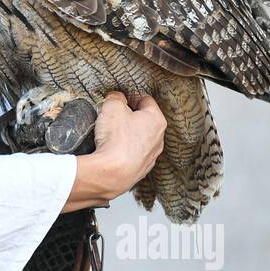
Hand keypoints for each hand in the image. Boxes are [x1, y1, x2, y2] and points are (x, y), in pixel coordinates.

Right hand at [62, 91, 166, 211]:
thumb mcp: (112, 107)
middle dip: (128, 117)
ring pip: (139, 139)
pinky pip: (133, 154)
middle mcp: (158, 138)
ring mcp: (151, 156)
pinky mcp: (141, 169)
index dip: (131, 97)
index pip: (146, 100)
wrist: (112, 173)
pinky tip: (112, 151)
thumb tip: (116, 98)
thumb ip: (116, 98)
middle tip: (113, 118)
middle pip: (144, 120)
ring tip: (111, 136)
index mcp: (156, 120)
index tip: (120, 100)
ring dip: (127, 135)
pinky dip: (124, 151)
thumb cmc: (116, 141)